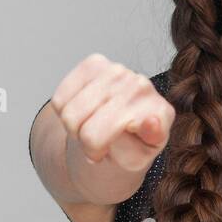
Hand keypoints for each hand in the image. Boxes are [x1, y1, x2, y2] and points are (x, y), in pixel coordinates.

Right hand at [50, 54, 174, 172]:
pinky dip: (64, 111)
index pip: (118, 135)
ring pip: (70, 113)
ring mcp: (119, 71)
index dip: (98, 149)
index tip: (109, 150)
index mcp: (161, 113)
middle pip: (88, 131)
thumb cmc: (127, 151)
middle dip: (86, 145)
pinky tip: (83, 113)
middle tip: (98, 146)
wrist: (112, 138)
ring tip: (91, 129)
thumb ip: (147, 142)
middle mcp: (143, 86)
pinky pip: (61, 98)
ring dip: (74, 128)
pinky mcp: (95, 63)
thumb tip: (152, 122)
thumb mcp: (138, 159)